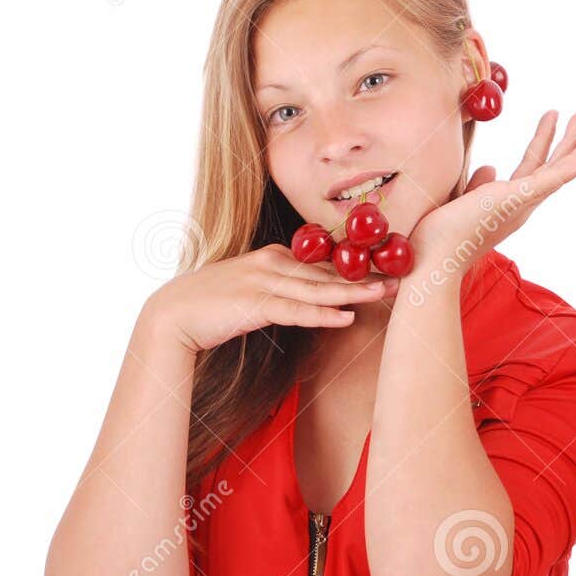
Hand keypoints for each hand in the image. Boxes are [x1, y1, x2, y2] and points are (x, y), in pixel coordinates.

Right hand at [143, 243, 398, 354]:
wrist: (172, 316)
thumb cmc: (215, 307)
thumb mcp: (255, 292)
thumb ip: (285, 292)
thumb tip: (316, 300)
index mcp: (275, 257)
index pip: (323, 263)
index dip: (357, 267)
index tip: (387, 268)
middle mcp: (272, 263)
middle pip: (327, 271)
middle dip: (365, 275)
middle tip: (402, 275)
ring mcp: (262, 282)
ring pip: (317, 288)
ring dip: (353, 292)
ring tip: (384, 293)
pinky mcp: (253, 304)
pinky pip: (295, 310)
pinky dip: (322, 314)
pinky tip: (346, 317)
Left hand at [410, 110, 575, 269]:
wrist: (434, 260)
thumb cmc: (441, 235)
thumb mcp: (461, 199)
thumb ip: (478, 184)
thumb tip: (491, 167)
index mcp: (507, 203)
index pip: (532, 167)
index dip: (544, 142)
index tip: (554, 119)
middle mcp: (520, 206)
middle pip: (550, 166)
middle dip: (569, 140)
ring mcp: (519, 205)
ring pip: (555, 173)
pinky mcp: (513, 202)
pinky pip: (546, 184)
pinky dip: (567, 171)